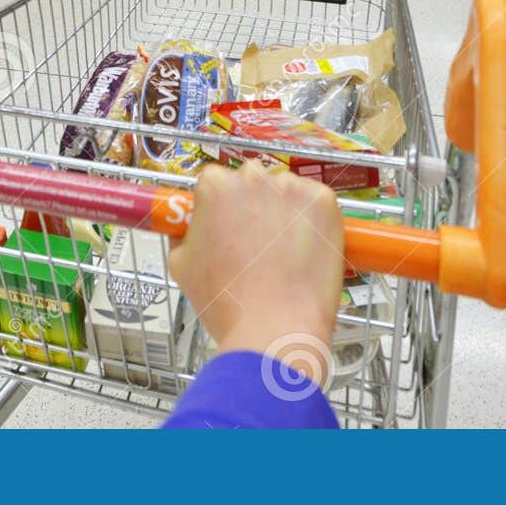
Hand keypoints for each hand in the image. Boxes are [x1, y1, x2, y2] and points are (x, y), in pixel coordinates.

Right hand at [168, 162, 343, 379]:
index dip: (222, 206)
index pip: (215, 181)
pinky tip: (306, 250)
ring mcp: (292, 186)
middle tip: (257, 242)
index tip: (229, 228)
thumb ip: (184, 233)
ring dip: (284, 210)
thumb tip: (192, 225)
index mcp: (214, 185)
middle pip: (252, 180)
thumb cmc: (225, 301)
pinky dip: (313, 220)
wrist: (274, 327)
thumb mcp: (181, 265)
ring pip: (285, 191)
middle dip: (253, 204)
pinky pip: (315, 203)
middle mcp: (253, 176)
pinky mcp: (324, 201)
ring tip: (285, 253)